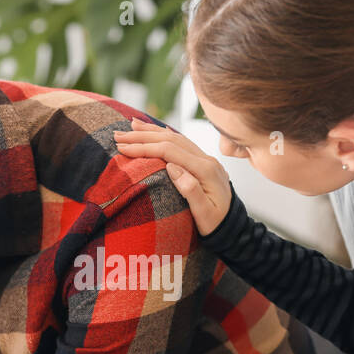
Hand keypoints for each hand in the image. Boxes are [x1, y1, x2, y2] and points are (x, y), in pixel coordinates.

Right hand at [113, 118, 232, 235]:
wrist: (235, 228)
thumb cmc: (217, 225)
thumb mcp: (204, 214)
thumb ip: (190, 190)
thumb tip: (171, 167)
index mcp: (204, 170)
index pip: (169, 151)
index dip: (144, 148)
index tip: (122, 149)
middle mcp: (206, 159)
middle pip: (170, 139)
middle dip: (142, 136)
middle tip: (118, 135)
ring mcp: (206, 159)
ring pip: (176, 137)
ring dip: (152, 131)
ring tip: (131, 125)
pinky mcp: (204, 163)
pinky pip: (182, 143)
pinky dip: (165, 135)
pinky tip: (156, 130)